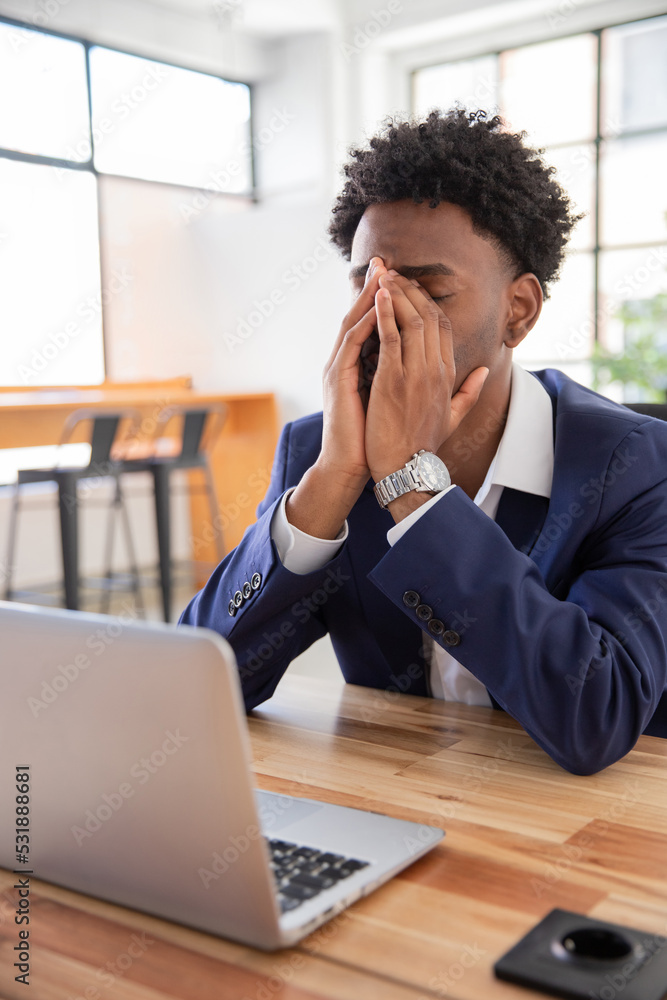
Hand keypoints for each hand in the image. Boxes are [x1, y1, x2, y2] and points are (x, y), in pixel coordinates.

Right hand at [317, 256, 387, 492]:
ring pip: (353, 322)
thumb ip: (410, 383)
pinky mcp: (338, 378)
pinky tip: (379, 305)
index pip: (373, 326)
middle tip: (385, 262)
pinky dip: (365, 322)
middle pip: (359, 316)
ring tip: (382, 273)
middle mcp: (345, 363)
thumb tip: (435, 371)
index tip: (401, 280)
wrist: (353, 465)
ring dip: (368, 296)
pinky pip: (352, 342)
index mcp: (359, 367)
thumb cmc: (376, 441)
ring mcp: (338, 369)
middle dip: (373, 288)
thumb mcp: (395, 405)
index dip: (385, 302)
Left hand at [365, 272, 488, 482]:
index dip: (427, 302)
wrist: (405, 469)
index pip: (442, 326)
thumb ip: (469, 392)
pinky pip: (391, 337)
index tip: (411, 288)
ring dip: (396, 294)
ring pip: (411, 321)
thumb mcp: (454, 417)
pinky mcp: (392, 380)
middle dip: (410, 290)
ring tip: (383, 276)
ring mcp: (415, 374)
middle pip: (428, 316)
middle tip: (392, 273)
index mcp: (447, 375)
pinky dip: (384, 313)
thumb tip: (481, 371)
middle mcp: (435, 370)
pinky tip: (377, 296)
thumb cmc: (423, 445)